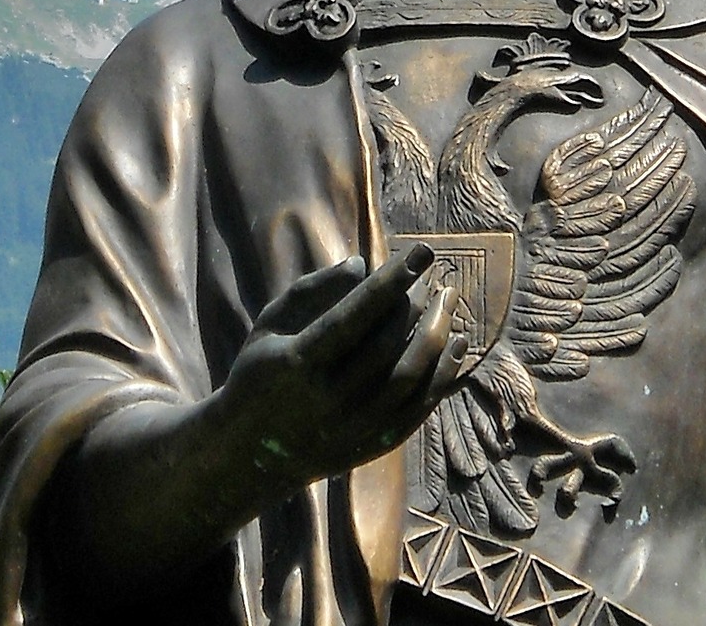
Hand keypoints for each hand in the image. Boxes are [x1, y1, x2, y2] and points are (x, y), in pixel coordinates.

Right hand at [217, 246, 465, 489]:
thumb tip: (364, 265)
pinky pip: (418, 408)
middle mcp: (327, 401)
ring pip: (409, 378)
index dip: (391, 281)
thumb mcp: (271, 324)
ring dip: (438, 335)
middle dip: (417, 304)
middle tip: (434, 278)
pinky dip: (443, 374)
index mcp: (297, 363)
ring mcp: (352, 428)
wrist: (250, 454)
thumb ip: (312, 290)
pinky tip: (455, 344)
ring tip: (448, 302)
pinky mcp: (371, 446)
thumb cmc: (261, 371)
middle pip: (386, 345)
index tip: (423, 252)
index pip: (353, 315)